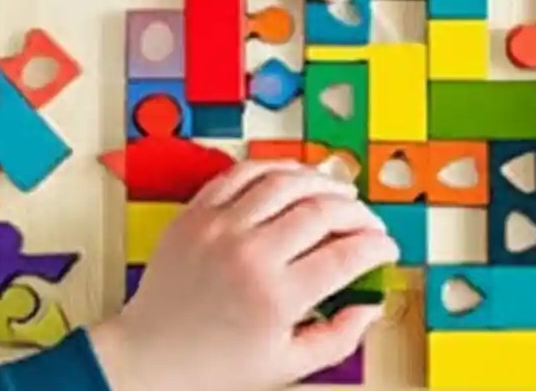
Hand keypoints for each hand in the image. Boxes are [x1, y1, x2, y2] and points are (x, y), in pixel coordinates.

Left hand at [90, 161, 398, 389]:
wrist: (149, 356)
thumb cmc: (214, 366)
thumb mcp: (287, 366)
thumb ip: (338, 338)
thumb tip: (372, 306)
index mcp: (276, 296)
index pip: (348, 254)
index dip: (378, 246)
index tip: (386, 248)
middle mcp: (250, 254)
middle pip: (324, 211)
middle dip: (359, 213)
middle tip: (368, 224)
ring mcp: (220, 228)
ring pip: (286, 182)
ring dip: (323, 182)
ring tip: (340, 192)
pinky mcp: (196, 213)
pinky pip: (243, 173)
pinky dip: (275, 168)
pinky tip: (295, 177)